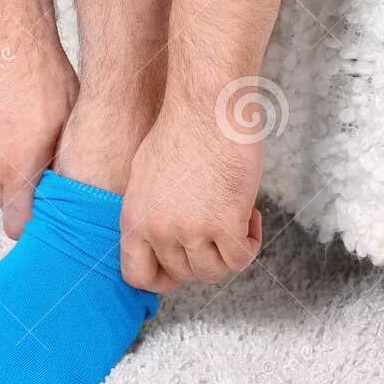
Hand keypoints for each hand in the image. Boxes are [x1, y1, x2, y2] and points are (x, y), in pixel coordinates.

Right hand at [0, 28, 77, 238]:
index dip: (33, 222)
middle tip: (42, 162)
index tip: (45, 214)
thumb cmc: (44, 73)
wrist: (6, 32)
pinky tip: (5, 123)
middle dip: (23, 189)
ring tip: (23, 135)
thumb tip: (69, 196)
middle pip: (4, 200)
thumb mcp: (71, 125)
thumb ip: (63, 169)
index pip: (17, 225)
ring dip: (5, 166)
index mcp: (17, 169)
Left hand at [119, 97, 262, 293]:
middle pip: (183, 274)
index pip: (137, 276)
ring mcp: (191, 230)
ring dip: (228, 252)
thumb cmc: (181, 129)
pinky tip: (250, 215)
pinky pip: (241, 258)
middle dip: (204, 256)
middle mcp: (159, 230)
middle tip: (217, 227)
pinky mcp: (225, 223)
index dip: (162, 278)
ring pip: (213, 273)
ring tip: (235, 219)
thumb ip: (151, 211)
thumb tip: (166, 237)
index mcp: (133, 220)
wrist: (207, 106)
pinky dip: (250, 243)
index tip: (183, 263)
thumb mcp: (146, 175)